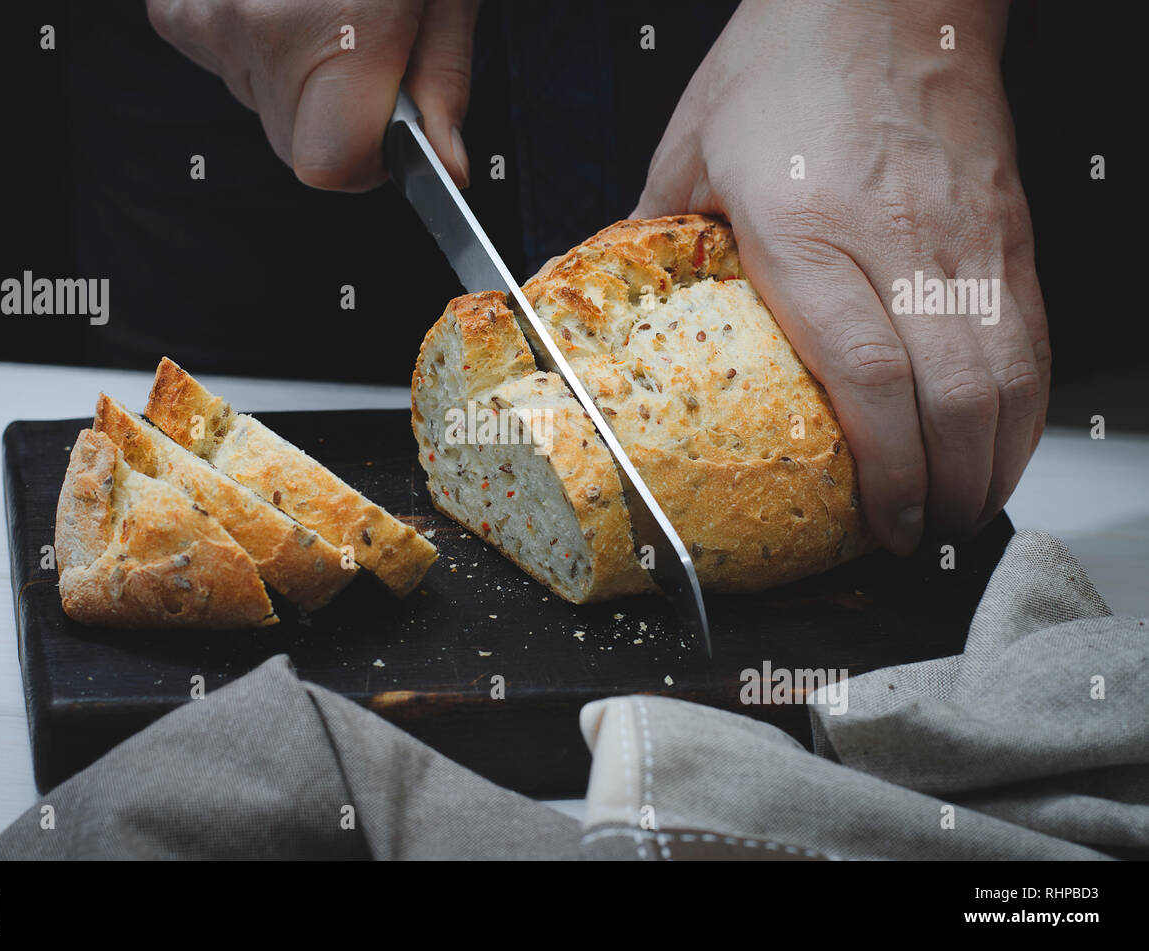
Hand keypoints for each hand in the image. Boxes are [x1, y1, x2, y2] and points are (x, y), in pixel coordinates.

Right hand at [147, 0, 478, 189]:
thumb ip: (443, 81)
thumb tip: (444, 166)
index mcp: (337, 30)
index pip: (329, 166)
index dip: (368, 159)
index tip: (391, 128)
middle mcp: (256, 26)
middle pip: (295, 142)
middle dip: (339, 114)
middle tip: (366, 44)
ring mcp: (206, 13)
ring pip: (261, 102)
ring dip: (300, 73)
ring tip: (326, 1)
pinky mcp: (175, 5)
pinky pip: (226, 58)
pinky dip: (260, 40)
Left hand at [634, 0, 1048, 554]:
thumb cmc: (786, 63)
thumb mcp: (692, 149)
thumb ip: (657, 234)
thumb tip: (618, 297)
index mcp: (806, 228)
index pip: (864, 370)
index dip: (886, 465)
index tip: (879, 519)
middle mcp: (899, 241)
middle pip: (949, 395)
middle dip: (943, 490)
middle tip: (916, 540)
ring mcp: (965, 239)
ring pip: (1006, 377)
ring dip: (992, 464)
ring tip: (959, 513)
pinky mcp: (1006, 233)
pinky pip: (1033, 337)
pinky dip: (1025, 407)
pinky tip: (1002, 444)